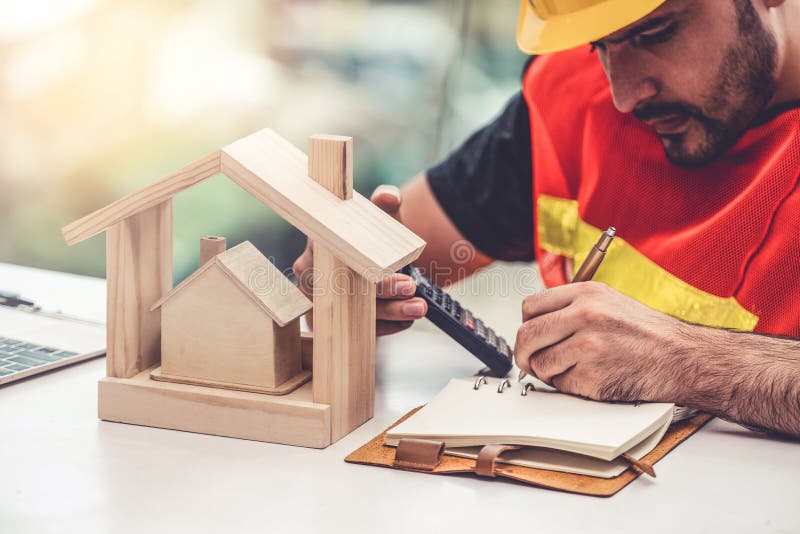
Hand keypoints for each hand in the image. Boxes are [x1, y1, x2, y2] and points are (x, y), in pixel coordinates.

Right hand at [292, 184, 426, 335]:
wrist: (368, 258)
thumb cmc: (370, 235)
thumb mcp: (378, 216)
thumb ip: (385, 202)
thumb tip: (389, 196)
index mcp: (319, 242)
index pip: (344, 259)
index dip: (372, 269)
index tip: (402, 272)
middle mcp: (311, 272)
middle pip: (348, 289)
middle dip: (386, 294)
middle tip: (413, 290)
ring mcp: (318, 300)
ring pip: (355, 313)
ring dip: (391, 314)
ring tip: (418, 309)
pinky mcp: (329, 322)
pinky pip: (356, 330)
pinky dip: (385, 327)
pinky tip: (406, 321)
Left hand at [514, 282, 686, 402]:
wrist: (682, 357)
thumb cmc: (647, 332)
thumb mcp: (609, 301)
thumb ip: (571, 307)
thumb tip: (535, 324)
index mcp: (586, 293)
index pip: (530, 307)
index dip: (525, 325)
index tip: (530, 336)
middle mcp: (584, 316)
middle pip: (527, 335)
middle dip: (523, 353)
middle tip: (528, 362)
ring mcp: (588, 347)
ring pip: (540, 364)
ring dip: (547, 372)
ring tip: (569, 369)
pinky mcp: (593, 376)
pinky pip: (560, 384)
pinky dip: (568, 386)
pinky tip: (588, 377)